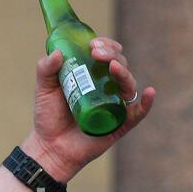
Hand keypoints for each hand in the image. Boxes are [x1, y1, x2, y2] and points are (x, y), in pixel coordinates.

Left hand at [22, 39, 155, 182]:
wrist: (49, 147)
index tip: (93, 44)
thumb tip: (58, 52)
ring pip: (128, 84)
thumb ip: (45, 70)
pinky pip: (138, 113)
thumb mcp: (44, 90)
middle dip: (112, 54)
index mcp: (93, 76)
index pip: (107, 54)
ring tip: (112, 66)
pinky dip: (146, 103)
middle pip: (119, 65)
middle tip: (97, 53)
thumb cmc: (48, 118)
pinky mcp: (119, 125)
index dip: (105, 45)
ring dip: (123, 72)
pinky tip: (148, 93)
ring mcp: (115, 105)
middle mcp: (108, 88)